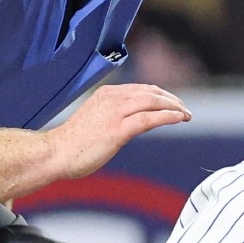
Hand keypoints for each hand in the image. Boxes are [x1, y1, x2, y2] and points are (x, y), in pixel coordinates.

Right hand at [47, 82, 190, 178]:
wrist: (56, 153)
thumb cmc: (73, 143)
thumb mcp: (95, 120)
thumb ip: (113, 116)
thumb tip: (131, 123)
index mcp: (106, 94)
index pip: (141, 89)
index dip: (162, 95)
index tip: (174, 104)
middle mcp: (111, 99)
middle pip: (150, 93)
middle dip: (172, 100)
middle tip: (185, 110)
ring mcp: (114, 113)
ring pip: (152, 102)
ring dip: (174, 107)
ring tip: (187, 115)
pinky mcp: (117, 130)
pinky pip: (149, 119)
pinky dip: (168, 117)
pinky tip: (179, 119)